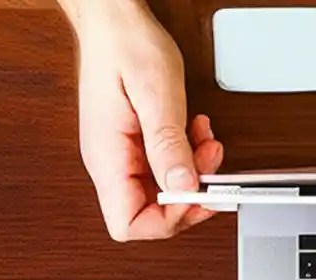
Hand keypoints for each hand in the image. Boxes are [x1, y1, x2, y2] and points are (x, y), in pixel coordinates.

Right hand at [63, 0, 223, 239]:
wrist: (112, 19)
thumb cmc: (125, 44)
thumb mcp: (156, 91)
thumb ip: (168, 143)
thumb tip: (183, 185)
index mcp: (106, 156)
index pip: (127, 224)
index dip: (166, 221)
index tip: (194, 194)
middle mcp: (108, 162)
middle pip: (148, 213)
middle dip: (188, 193)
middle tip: (208, 164)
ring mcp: (120, 155)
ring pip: (161, 191)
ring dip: (192, 172)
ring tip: (205, 142)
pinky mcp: (133, 145)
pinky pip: (163, 168)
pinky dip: (186, 156)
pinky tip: (195, 134)